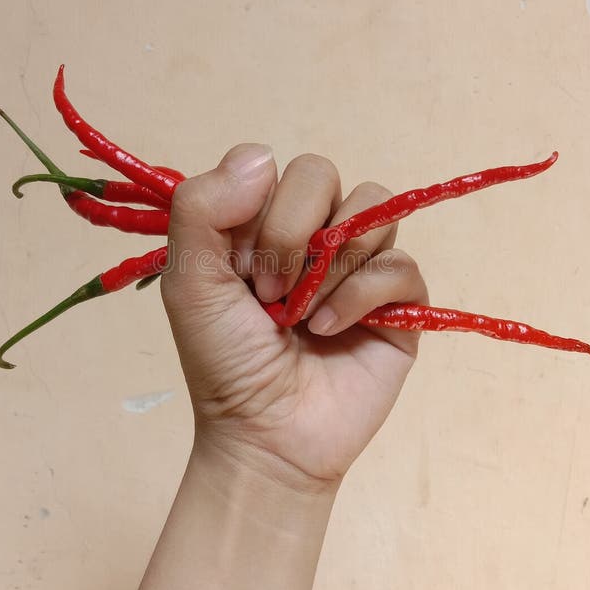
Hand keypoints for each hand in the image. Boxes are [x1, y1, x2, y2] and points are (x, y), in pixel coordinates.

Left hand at [160, 144, 427, 491]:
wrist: (265, 434)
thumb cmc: (224, 360)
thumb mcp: (190, 282)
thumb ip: (201, 209)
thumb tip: (262, 156)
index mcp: (261, 222)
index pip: (270, 165)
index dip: (256, 209)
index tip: (238, 266)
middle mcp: (312, 233)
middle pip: (321, 174)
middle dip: (289, 234)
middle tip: (269, 294)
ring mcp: (358, 262)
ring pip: (371, 206)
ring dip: (328, 266)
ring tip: (301, 318)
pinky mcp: (399, 299)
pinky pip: (399, 262)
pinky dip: (360, 295)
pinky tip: (329, 331)